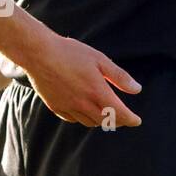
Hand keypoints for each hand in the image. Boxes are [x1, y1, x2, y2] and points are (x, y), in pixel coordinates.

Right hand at [25, 32, 141, 128]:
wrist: (39, 54)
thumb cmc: (70, 52)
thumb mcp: (99, 59)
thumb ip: (119, 77)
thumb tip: (137, 89)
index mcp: (97, 92)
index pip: (120, 114)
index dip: (131, 119)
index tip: (136, 121)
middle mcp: (83, 104)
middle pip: (106, 121)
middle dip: (118, 121)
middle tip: (124, 118)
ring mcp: (68, 107)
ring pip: (89, 122)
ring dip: (101, 121)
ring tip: (105, 114)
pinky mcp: (56, 107)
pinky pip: (73, 119)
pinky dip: (83, 118)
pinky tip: (84, 111)